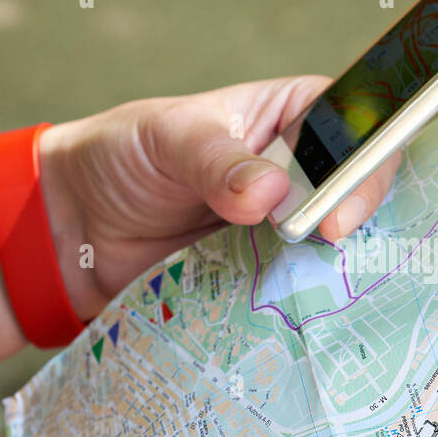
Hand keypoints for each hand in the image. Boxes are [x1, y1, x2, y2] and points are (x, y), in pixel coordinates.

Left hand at [39, 76, 399, 320]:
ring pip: (338, 251)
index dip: (363, 169)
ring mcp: (288, 229)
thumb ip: (217, 161)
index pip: (357, 132)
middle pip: (360, 198)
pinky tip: (303, 320)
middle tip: (330, 255)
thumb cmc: (123, 156)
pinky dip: (303, 306)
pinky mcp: (268, 275)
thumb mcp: (167, 140)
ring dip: (334, 273)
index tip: (338, 216)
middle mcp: (303, 172)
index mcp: (294, 116)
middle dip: (355, 227)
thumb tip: (269, 192)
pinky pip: (300, 291)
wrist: (74, 225)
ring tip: (324, 294)